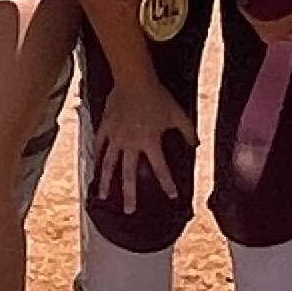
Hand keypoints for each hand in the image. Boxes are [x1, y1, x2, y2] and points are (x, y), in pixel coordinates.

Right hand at [88, 72, 188, 218]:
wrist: (134, 79)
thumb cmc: (157, 96)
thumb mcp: (178, 114)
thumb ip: (188, 131)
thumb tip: (196, 145)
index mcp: (150, 142)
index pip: (160, 168)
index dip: (167, 183)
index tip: (171, 196)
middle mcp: (131, 144)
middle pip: (128, 175)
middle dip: (130, 194)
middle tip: (129, 211)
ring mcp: (116, 137)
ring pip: (109, 164)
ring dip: (106, 182)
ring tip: (102, 197)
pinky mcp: (106, 127)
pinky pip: (99, 144)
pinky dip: (96, 155)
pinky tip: (94, 166)